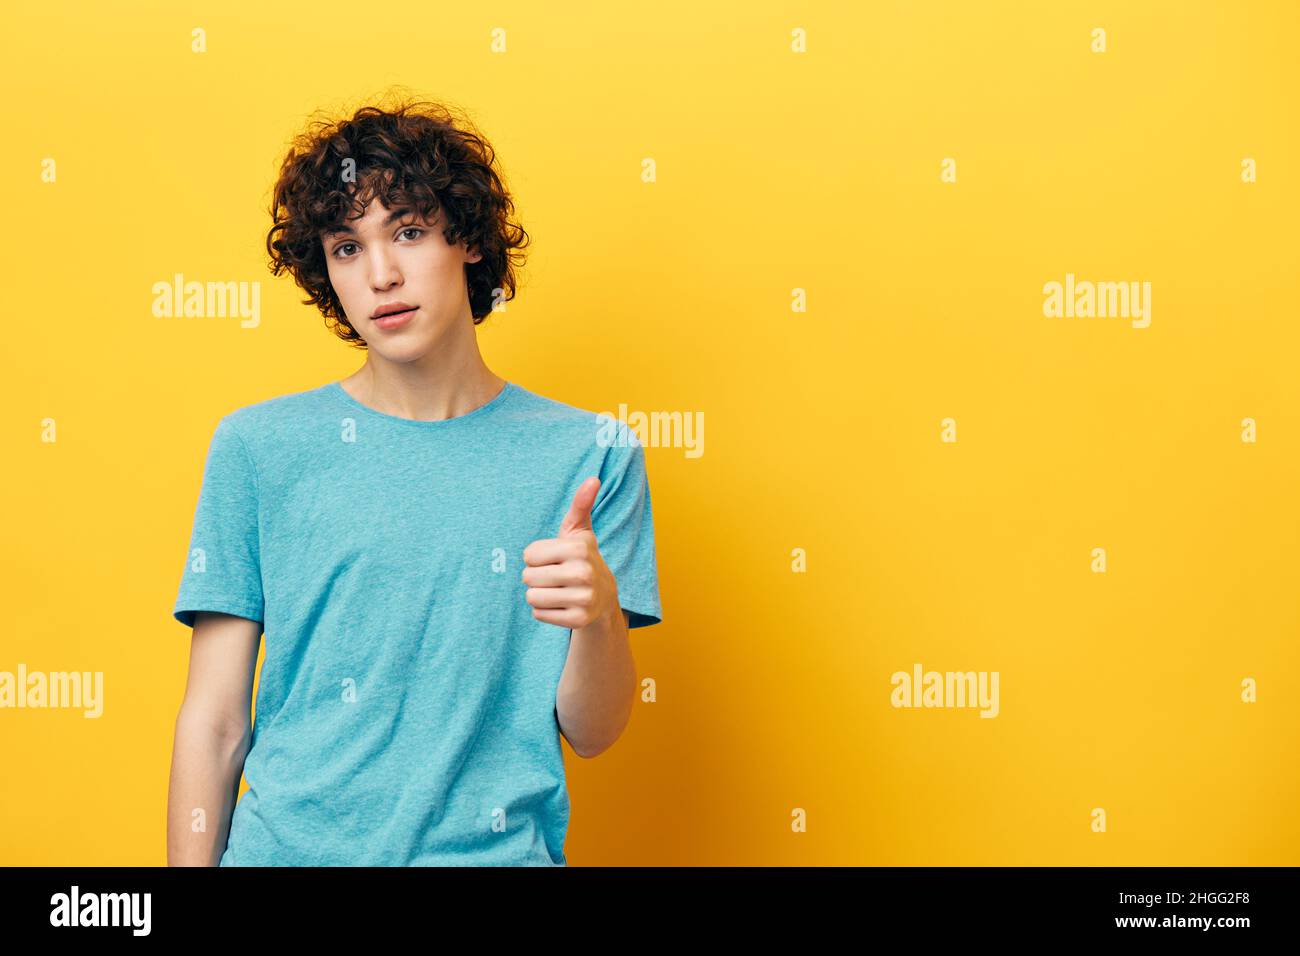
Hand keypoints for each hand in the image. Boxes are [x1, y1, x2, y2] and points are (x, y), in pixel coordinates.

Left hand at [522, 476, 619, 629]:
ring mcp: (583, 599)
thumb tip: (593, 479)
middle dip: (535, 576)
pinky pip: (538, 614)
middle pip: (528, 577)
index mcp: (579, 548)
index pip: (529, 555)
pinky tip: (561, 604)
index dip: (536, 557)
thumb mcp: (580, 531)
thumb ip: (581, 504)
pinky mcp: (578, 620)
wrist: (604, 597)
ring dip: (539, 594)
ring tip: (557, 590)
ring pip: (532, 597)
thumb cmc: (582, 558)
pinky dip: (544, 611)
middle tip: (555, 576)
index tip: (553, 558)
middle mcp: (583, 573)